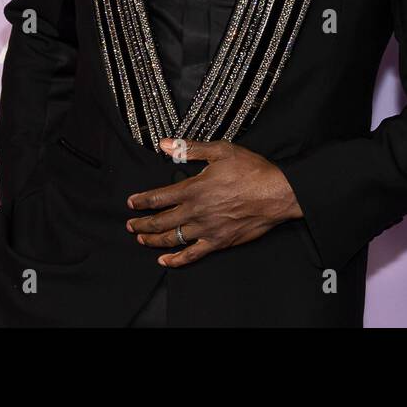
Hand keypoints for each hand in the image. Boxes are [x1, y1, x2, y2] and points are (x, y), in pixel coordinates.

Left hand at [125, 139, 303, 266]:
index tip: (131, 203)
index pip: (158, 197)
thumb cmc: (251, 170)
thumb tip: (166, 144)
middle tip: (130, 224)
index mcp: (193, 189)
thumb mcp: (221, 151)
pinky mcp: (218, 242)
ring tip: (141, 239)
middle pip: (160, 222)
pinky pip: (192, 255)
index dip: (142, 201)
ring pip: (172, 239)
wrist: (276, 194)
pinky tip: (165, 261)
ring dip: (153, 240)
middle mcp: (195, 211)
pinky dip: (176, 260)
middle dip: (141, 224)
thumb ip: (191, 149)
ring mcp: (206, 229)